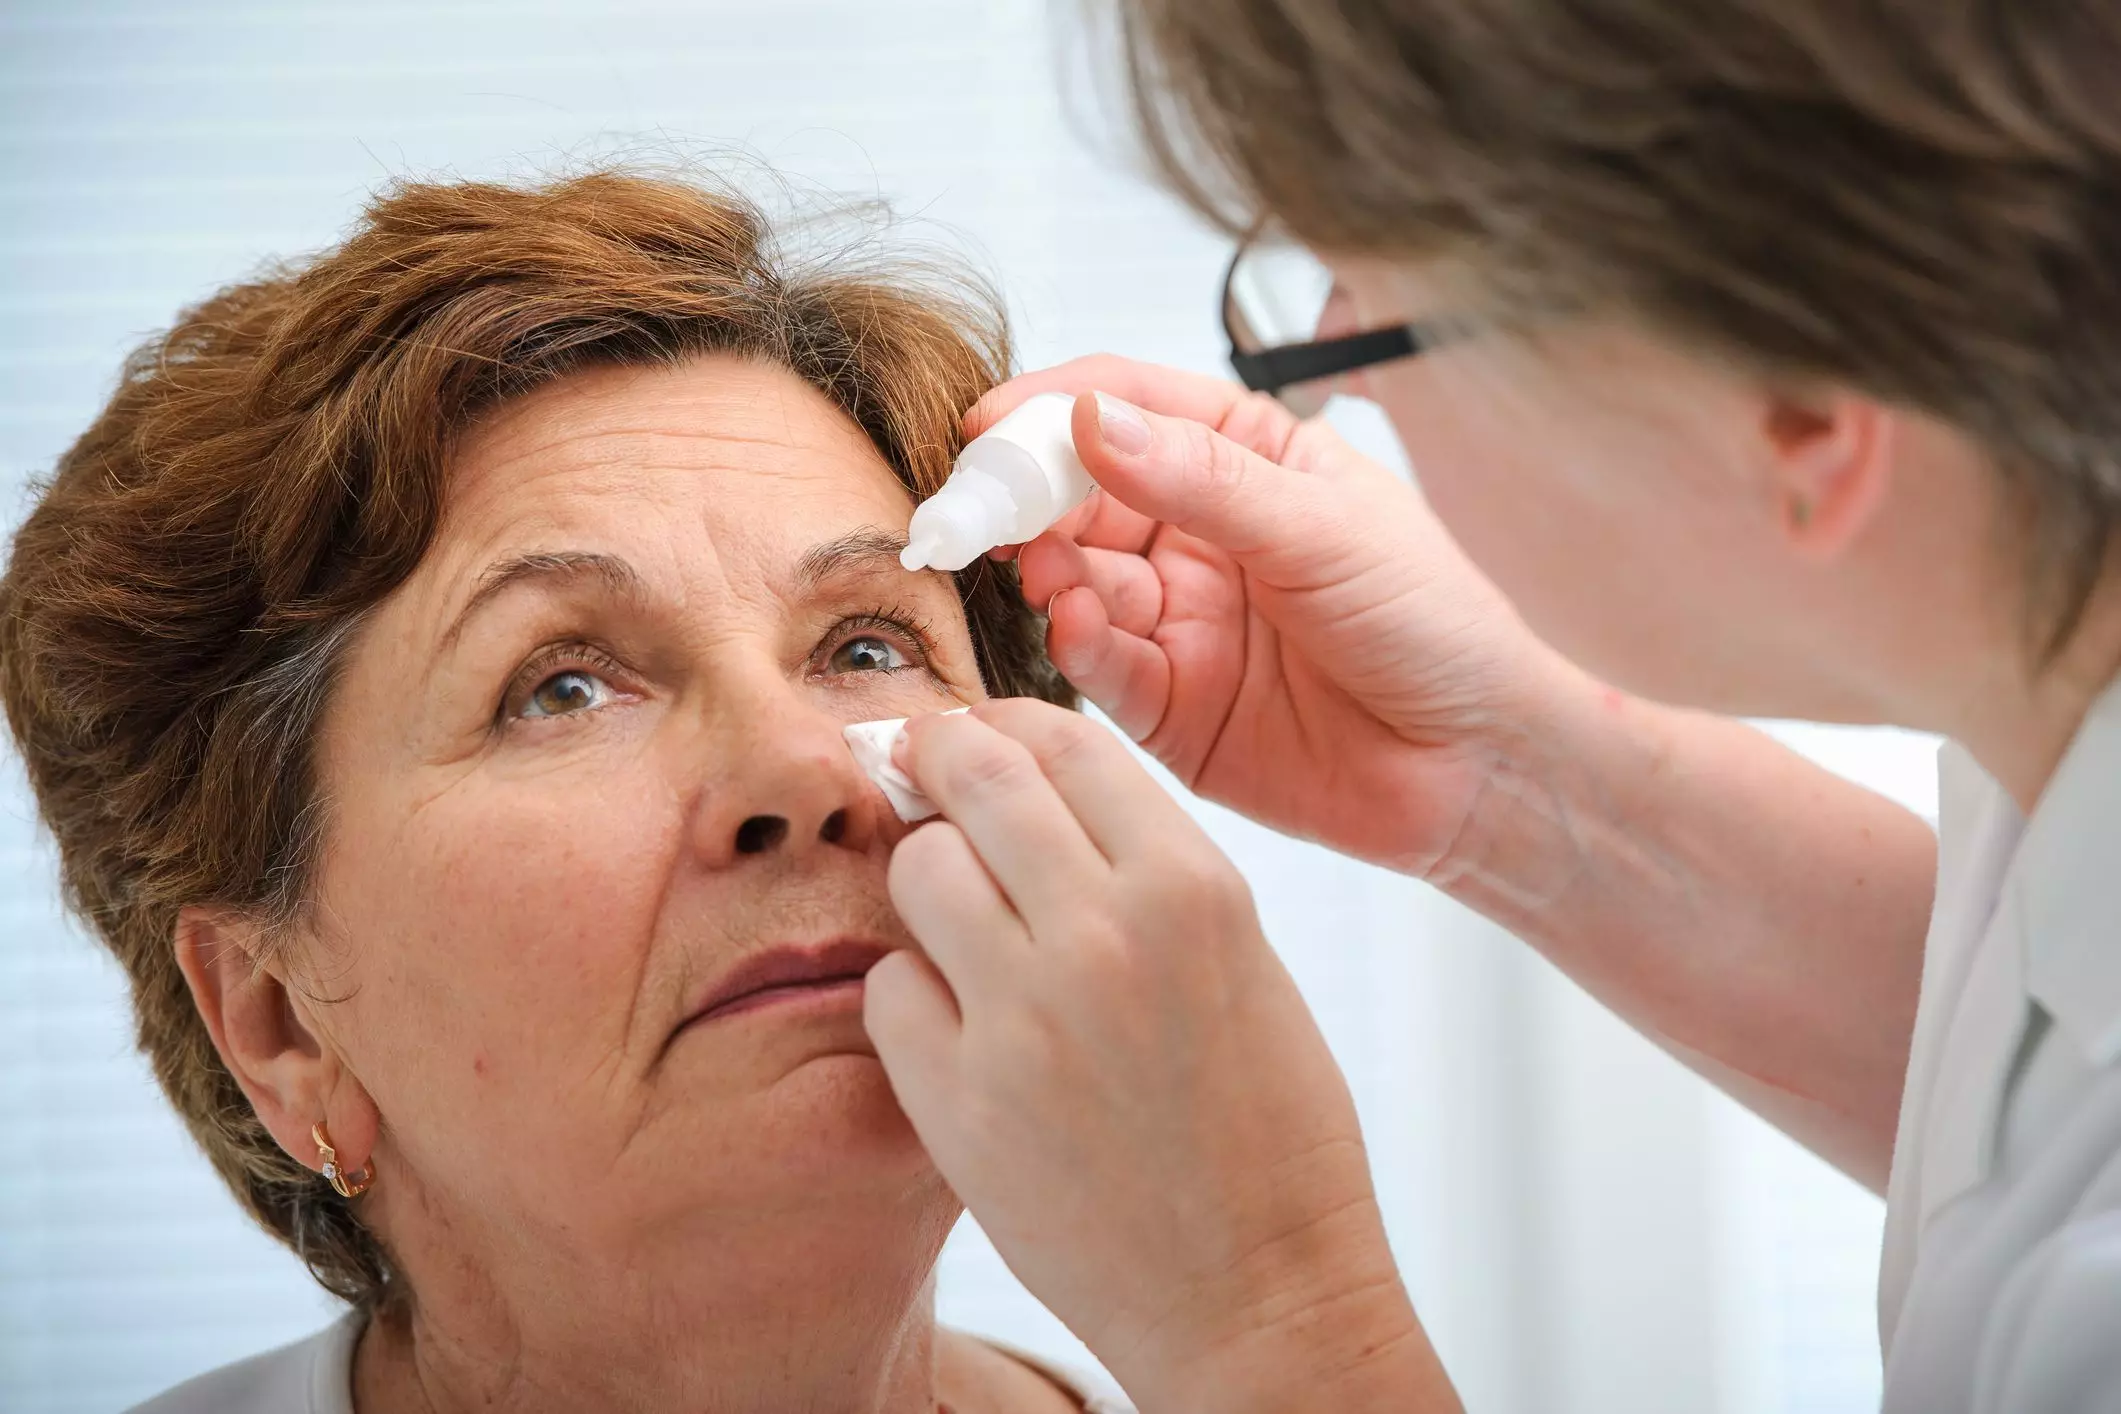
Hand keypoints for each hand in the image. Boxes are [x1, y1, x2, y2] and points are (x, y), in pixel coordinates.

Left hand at [863, 700, 1450, 1412]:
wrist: (1260, 1293)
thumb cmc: (1270, 1130)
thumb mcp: (1243, 959)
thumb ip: (1144, 869)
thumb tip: (1035, 789)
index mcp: (1194, 888)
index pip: (1068, 741)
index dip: (1011, 723)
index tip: (985, 734)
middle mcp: (1106, 934)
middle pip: (977, 777)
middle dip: (939, 757)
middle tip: (921, 766)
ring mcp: (1024, 1019)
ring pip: (919, 869)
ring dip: (929, 879)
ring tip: (959, 922)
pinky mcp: (960, 1103)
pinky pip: (890, 989)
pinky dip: (912, 994)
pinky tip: (957, 1024)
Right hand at [968, 356, 1562, 874]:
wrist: (1477, 768)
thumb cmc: (1434, 628)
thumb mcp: (1325, 531)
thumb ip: (1204, 480)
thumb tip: (1093, 421)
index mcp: (1250, 462)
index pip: (1132, 407)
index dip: (1054, 408)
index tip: (990, 425)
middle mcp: (1203, 535)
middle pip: (1084, 493)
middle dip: (1029, 496)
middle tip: (982, 507)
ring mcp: (1182, 620)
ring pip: (1080, 579)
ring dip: (1051, 570)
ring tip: (1047, 572)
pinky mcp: (1170, 706)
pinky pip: (1099, 666)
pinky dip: (1076, 644)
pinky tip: (1076, 626)